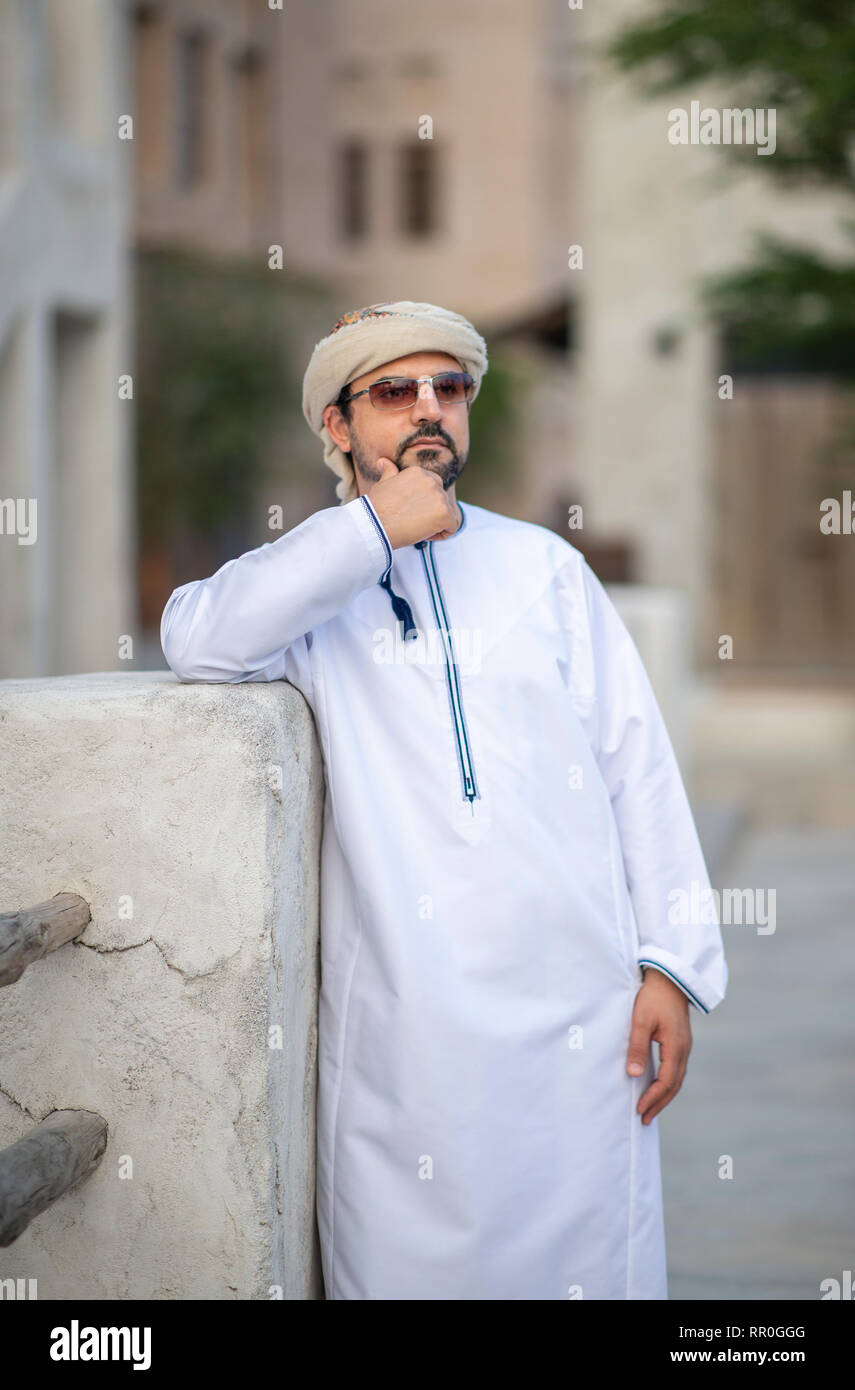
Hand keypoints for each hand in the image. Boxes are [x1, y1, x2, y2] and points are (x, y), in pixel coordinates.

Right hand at [366, 458, 461, 548]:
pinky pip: (453, 526)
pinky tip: (425, 535)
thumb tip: (383, 462)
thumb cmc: (376, 508)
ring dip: (435, 524)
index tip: (409, 512)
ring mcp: (439, 496)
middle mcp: (431, 480)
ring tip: (417, 528)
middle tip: (414, 522)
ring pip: (447, 514)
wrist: (375, 525)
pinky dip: (443, 534)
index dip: (423, 503)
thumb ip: (389, 472)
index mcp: (418, 472)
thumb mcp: (382, 484)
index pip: (432, 487)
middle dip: (432, 512)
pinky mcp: (445, 513)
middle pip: (442, 500)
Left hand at [626, 968, 691, 1124]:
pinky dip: (668, 1082)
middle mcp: (684, 1049)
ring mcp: (684, 1045)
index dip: (653, 1098)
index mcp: (676, 1046)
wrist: (669, 977)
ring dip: (664, 1095)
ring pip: (677, 1078)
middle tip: (645, 1119)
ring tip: (650, 1108)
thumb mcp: (640, 1021)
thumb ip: (637, 1047)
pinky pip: (676, 1068)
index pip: (666, 1081)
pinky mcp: (680, 1040)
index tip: (639, 1110)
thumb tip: (635, 1075)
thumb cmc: (652, 996)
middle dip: (659, 1103)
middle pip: (674, 1085)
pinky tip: (658, 1086)